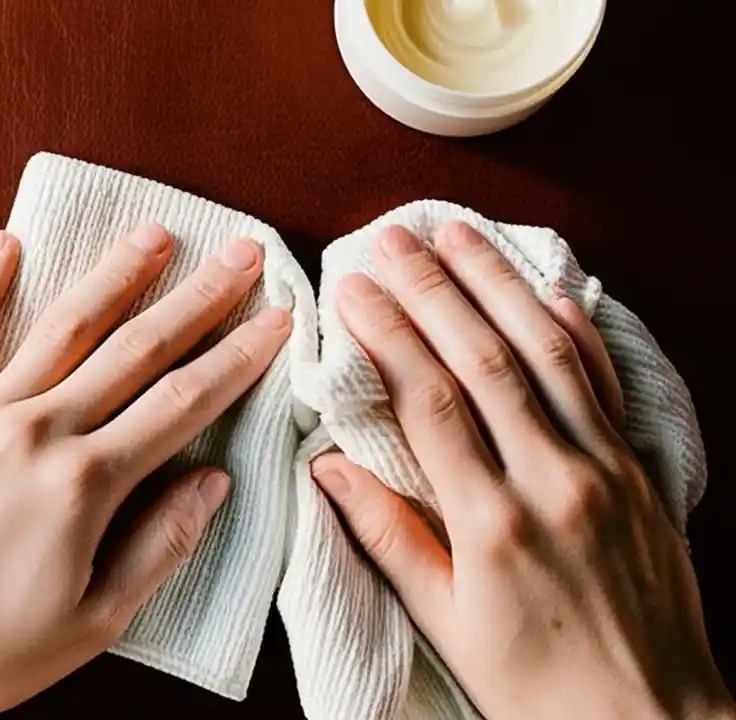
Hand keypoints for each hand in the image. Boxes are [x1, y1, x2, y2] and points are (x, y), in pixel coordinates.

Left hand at [0, 224, 290, 718]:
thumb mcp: (93, 623)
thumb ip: (159, 546)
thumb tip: (214, 481)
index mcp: (85, 484)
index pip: (183, 402)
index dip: (238, 357)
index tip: (278, 318)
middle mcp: (35, 431)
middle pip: (135, 349)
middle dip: (198, 298)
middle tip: (241, 252)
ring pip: (61, 327)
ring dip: (114, 276)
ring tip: (155, 234)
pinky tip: (5, 243)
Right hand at [315, 223, 732, 718]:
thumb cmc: (532, 682)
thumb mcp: (443, 619)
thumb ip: (386, 534)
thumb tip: (326, 467)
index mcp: (491, 521)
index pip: (429, 400)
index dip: (388, 334)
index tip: (353, 288)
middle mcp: (552, 480)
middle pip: (485, 359)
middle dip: (432, 288)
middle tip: (391, 237)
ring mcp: (604, 469)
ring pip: (547, 352)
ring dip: (498, 284)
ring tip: (457, 233)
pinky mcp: (639, 472)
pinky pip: (605, 382)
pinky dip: (575, 328)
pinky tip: (544, 287)